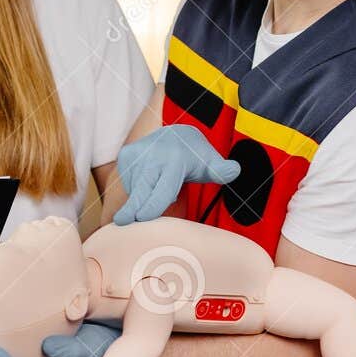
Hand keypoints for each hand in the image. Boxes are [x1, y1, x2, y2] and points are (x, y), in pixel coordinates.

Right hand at [113, 125, 239, 224]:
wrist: (176, 134)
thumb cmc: (196, 156)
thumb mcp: (210, 163)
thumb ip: (221, 170)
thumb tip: (234, 169)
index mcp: (174, 161)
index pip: (161, 190)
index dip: (151, 207)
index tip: (140, 219)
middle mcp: (152, 157)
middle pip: (140, 193)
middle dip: (130, 210)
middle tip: (120, 222)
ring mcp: (137, 154)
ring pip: (135, 190)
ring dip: (142, 199)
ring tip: (158, 187)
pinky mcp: (125, 156)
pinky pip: (128, 182)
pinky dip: (136, 188)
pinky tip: (148, 180)